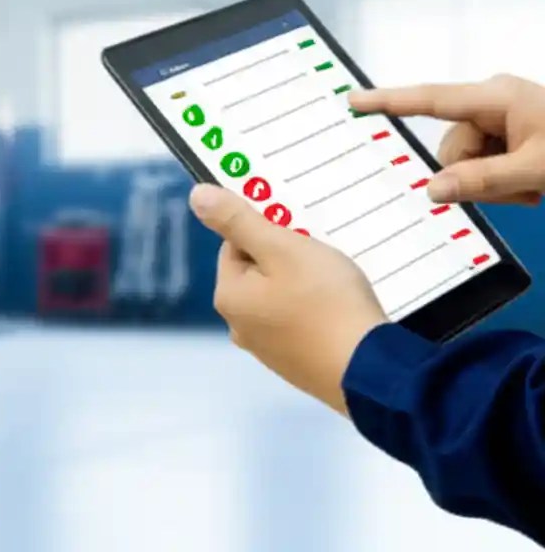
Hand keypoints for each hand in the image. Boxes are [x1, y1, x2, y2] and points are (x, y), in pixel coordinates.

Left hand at [189, 184, 387, 414]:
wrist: (369, 369)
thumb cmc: (325, 302)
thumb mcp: (282, 249)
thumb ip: (238, 221)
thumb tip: (197, 196)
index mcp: (228, 297)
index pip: (236, 245)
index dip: (269, 233)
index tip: (301, 235)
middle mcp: (238, 326)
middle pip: (258, 272)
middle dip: (288, 259)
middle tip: (322, 258)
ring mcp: (267, 350)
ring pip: (280, 297)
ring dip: (304, 285)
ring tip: (335, 284)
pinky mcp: (295, 364)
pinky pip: (298, 323)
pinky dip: (315, 312)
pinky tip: (339, 311)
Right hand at [349, 74, 544, 205]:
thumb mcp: (535, 171)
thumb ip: (481, 180)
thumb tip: (433, 189)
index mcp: (495, 97)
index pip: (430, 100)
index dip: (389, 102)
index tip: (353, 99)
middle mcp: (493, 102)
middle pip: (451, 147)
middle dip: (474, 176)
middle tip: (518, 192)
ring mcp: (503, 118)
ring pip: (467, 161)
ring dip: (493, 184)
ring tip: (532, 190)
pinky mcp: (512, 134)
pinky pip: (484, 164)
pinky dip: (504, 182)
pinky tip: (533, 187)